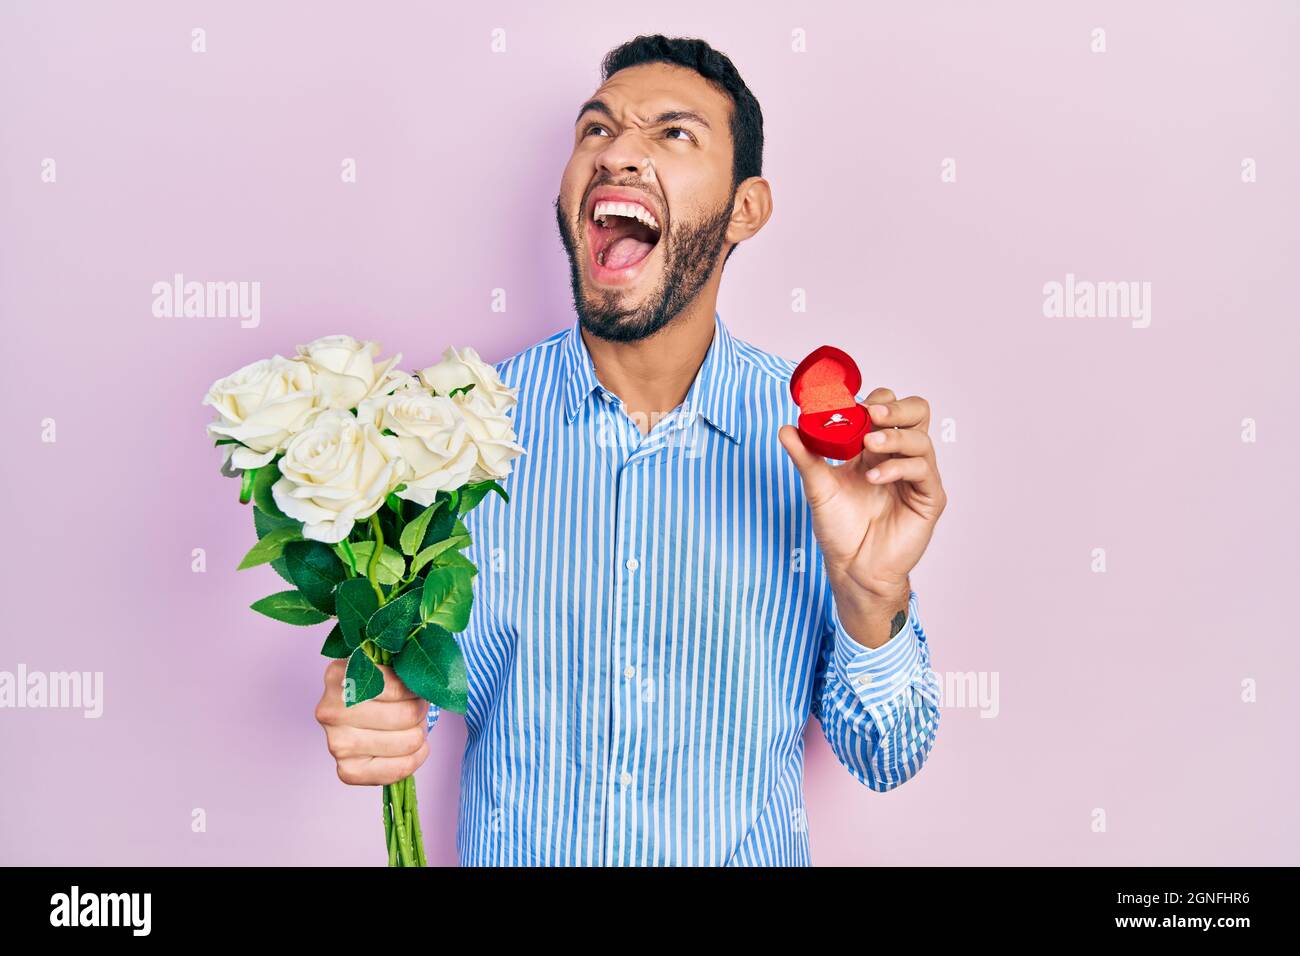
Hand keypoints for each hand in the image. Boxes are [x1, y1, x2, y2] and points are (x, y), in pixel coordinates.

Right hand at [315, 659, 430, 785]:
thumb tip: (427, 677)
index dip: (416, 689)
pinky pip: (399, 769)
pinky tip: (414, 748)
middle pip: (406, 716)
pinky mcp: (347, 771)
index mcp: (339, 676)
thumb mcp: (382, 662)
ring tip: (413, 725)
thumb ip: (400, 663)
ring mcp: (336, 744)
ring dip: (420, 733)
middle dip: (420, 711)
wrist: (350, 712)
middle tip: (418, 707)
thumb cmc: (373, 684)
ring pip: (407, 742)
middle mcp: (331, 712)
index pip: (398, 687)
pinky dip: (416, 758)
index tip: (416, 688)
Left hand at [779, 388, 946, 645]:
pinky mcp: (929, 497)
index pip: (886, 408)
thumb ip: (805, 456)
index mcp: (875, 448)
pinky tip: (875, 476)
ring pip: (920, 438)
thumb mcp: (818, 486)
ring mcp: (916, 476)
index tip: (849, 404)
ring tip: (869, 446)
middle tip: (871, 413)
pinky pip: (922, 470)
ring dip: (893, 437)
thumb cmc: (839, 529)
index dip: (873, 401)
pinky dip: (898, 467)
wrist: (852, 568)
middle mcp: (899, 456)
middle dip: (894, 407)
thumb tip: (785, 428)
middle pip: (916, 412)